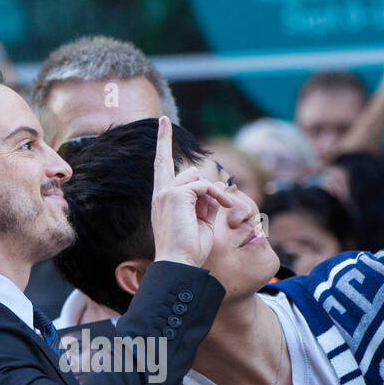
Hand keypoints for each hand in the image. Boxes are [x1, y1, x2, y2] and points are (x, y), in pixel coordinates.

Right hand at [150, 116, 233, 267]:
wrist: (179, 264)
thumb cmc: (190, 249)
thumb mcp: (201, 221)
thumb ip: (205, 201)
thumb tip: (217, 185)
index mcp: (162, 200)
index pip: (162, 164)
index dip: (163, 141)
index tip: (163, 121)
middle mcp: (160, 193)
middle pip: (190, 172)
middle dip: (207, 189)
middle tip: (218, 207)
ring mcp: (166, 192)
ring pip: (198, 177)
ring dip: (213, 194)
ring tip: (220, 211)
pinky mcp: (176, 194)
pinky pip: (204, 185)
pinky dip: (217, 195)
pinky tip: (223, 207)